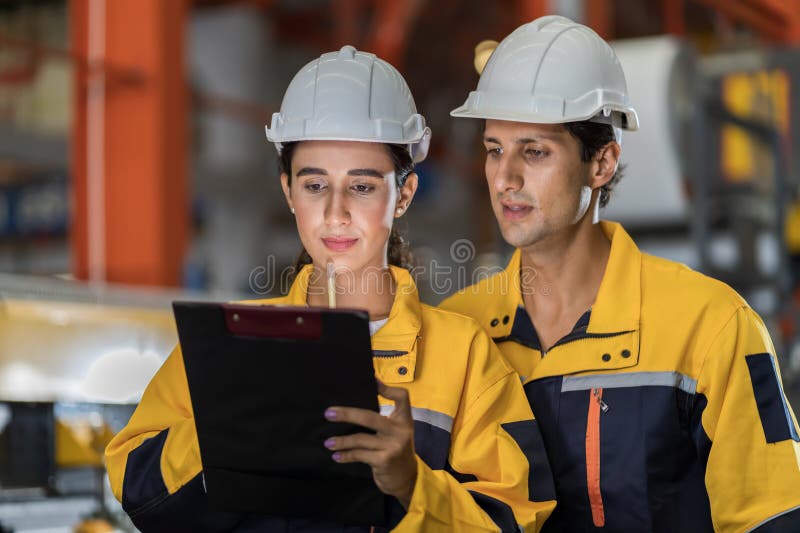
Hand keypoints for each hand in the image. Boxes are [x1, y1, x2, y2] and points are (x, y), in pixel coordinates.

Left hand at [324, 381, 417, 507]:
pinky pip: (359, 455)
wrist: (407, 479)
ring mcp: (392, 446)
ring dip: (341, 441)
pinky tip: (336, 455)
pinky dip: (346, 455)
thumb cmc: (396, 450)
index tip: (372, 381)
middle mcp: (400, 431)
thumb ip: (384, 419)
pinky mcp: (384, 460)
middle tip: (329, 413)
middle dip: (347, 414)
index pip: (402, 397)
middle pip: (370, 417)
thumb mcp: (397, 432)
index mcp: (404, 420)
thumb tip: (355, 404)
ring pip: (360, 439)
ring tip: (327, 442)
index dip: (388, 388)